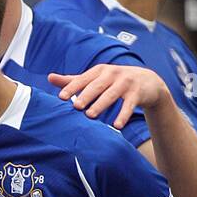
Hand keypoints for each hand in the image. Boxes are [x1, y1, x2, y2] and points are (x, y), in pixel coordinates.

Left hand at [48, 65, 169, 129]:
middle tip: (75, 106)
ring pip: (111, 95)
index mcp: (99, 71)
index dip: (72, 87)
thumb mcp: (96, 78)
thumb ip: (73, 80)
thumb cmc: (114, 81)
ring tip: (90, 115)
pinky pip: (129, 105)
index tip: (61, 97)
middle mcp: (112, 74)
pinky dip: (123, 115)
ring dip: (101, 105)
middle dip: (86, 95)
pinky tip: (117, 126)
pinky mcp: (137, 93)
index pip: (83, 79)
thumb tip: (49, 77)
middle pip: (97, 85)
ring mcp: (126, 83)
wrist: (147, 81)